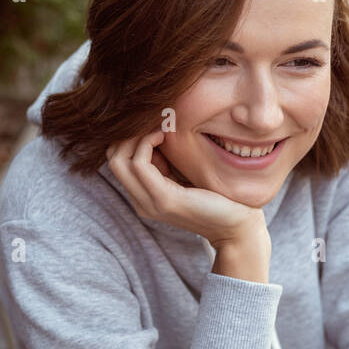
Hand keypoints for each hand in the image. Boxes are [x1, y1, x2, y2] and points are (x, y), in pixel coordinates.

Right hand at [106, 130, 268, 249]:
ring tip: (160, 128)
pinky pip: (139, 164)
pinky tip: (163, 134)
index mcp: (144, 197)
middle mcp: (141, 203)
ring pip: (119, 161)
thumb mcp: (183, 174)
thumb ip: (165, 160)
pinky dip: (147, 142)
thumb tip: (155, 130)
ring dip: (137, 137)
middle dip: (128, 135)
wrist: (235, 224)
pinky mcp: (164, 200)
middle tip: (153, 124)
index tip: (155, 127)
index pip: (118, 161)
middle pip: (112, 160)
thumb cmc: (215, 195)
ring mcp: (150, 203)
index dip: (131, 139)